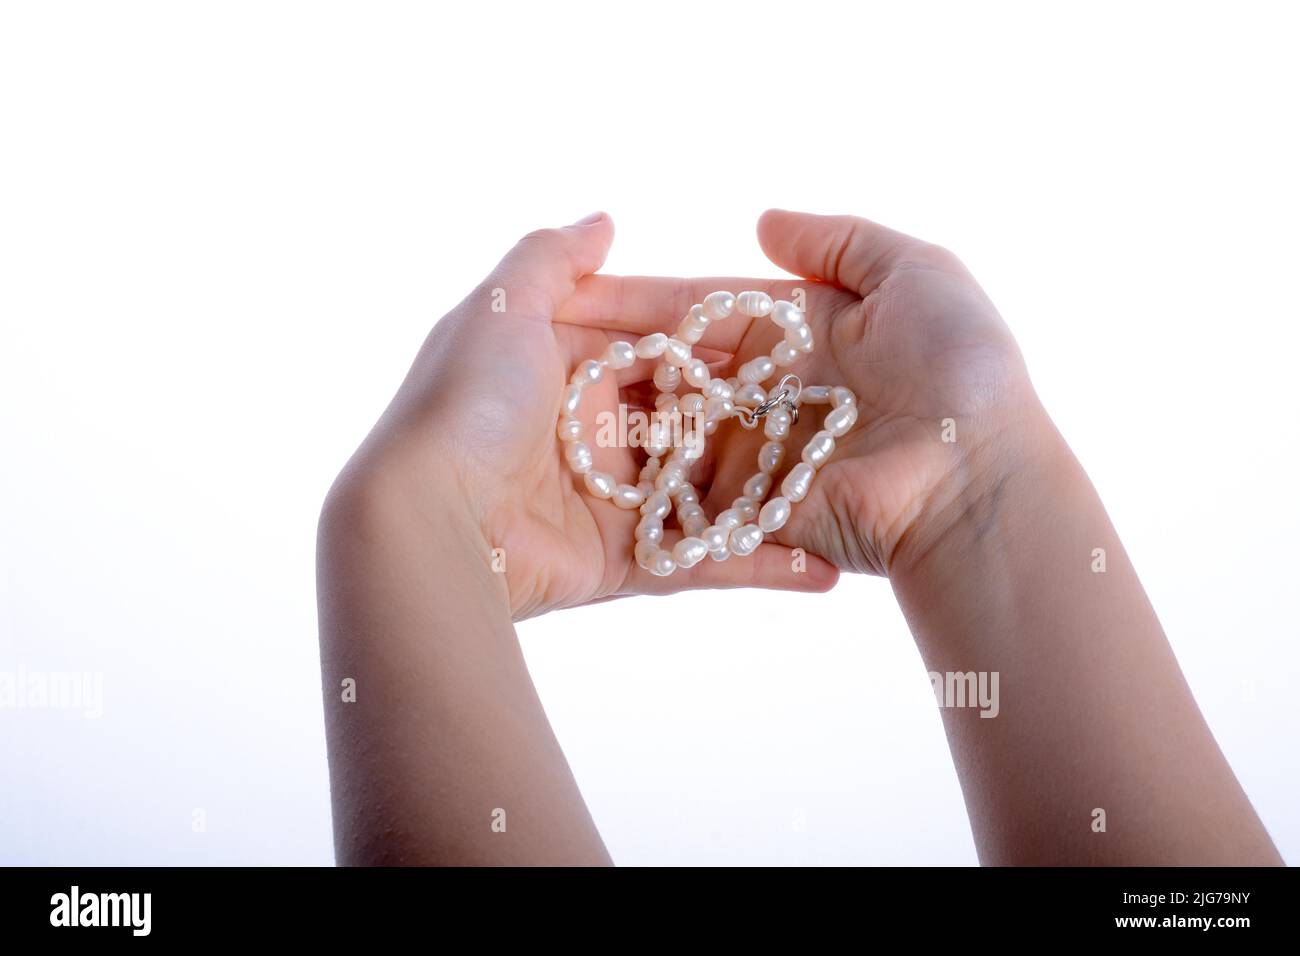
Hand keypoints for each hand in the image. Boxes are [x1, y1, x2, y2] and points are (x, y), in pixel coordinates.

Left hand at [326, 212, 837, 620]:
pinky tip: (823, 568)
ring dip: (768, 485)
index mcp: (562, 366)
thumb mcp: (501, 308)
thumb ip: (553, 258)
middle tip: (831, 398)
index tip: (783, 324)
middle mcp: (589, 429)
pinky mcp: (623, 562)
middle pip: (688, 410)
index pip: (653, 339)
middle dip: (752, 406)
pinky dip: (759, 566)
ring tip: (845, 478)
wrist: (432, 520)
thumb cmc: (467, 404)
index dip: (713, 329)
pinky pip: (702, 560)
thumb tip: (607, 219)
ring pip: (705, 485)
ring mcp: (610, 498)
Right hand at [560, 210, 1042, 577]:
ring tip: (539, 401)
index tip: (574, 288)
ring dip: (615, 418)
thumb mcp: (918, 273)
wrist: (977, 477)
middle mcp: (772, 396)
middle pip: (677, 371)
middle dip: (612, 357)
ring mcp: (759, 458)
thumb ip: (840, 241)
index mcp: (801, 337)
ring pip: (669, 432)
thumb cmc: (960, 368)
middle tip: (535, 344)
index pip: (704, 310)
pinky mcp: (754, 512)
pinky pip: (688, 498)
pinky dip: (642, 483)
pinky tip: (575, 462)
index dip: (642, 299)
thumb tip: (762, 222)